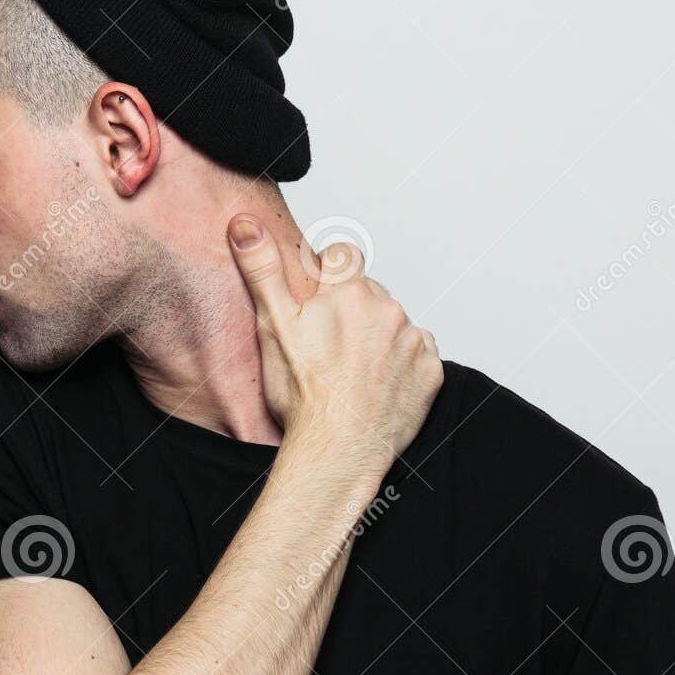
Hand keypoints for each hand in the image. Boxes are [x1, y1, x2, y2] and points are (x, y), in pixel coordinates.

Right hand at [227, 214, 442, 470]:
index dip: (327, 276)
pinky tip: (376, 386)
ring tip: (351, 373)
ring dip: (377, 339)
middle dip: (352, 312)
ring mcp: (413, 340)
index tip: (317, 304)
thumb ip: (262, 269)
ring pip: (393, 325)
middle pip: (369, 294)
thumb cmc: (303, 396)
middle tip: (329, 349)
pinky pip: (417, 356)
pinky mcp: (430, 371)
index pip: (342, 256)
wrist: (337, 451)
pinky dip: (401, 366)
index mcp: (349, 291)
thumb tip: (244, 223)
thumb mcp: (272, 325)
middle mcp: (388, 308)